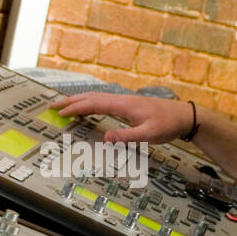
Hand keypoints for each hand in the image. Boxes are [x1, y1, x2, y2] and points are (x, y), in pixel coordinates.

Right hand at [56, 92, 194, 144]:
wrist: (184, 115)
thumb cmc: (168, 124)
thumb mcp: (149, 134)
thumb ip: (127, 137)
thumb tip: (105, 138)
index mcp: (123, 105)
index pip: (93, 103)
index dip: (75, 107)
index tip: (60, 111)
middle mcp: (122, 100)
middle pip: (91, 97)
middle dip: (71, 101)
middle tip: (53, 105)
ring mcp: (125, 102)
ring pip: (97, 98)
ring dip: (79, 101)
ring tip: (65, 105)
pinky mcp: (129, 106)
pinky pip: (104, 102)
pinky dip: (91, 104)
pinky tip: (89, 108)